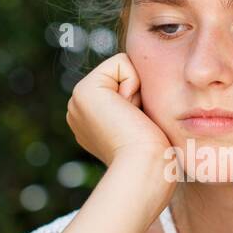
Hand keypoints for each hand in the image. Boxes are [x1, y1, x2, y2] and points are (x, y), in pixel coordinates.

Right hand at [67, 53, 172, 170]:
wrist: (145, 169)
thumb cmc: (155, 158)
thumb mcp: (145, 129)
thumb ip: (138, 110)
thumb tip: (144, 103)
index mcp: (92, 121)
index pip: (126, 86)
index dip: (142, 99)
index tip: (139, 127)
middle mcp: (80, 110)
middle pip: (125, 74)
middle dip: (139, 94)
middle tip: (136, 126)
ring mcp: (78, 101)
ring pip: (124, 68)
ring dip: (137, 92)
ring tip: (132, 122)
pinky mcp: (84, 91)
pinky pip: (122, 62)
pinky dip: (134, 84)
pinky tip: (128, 113)